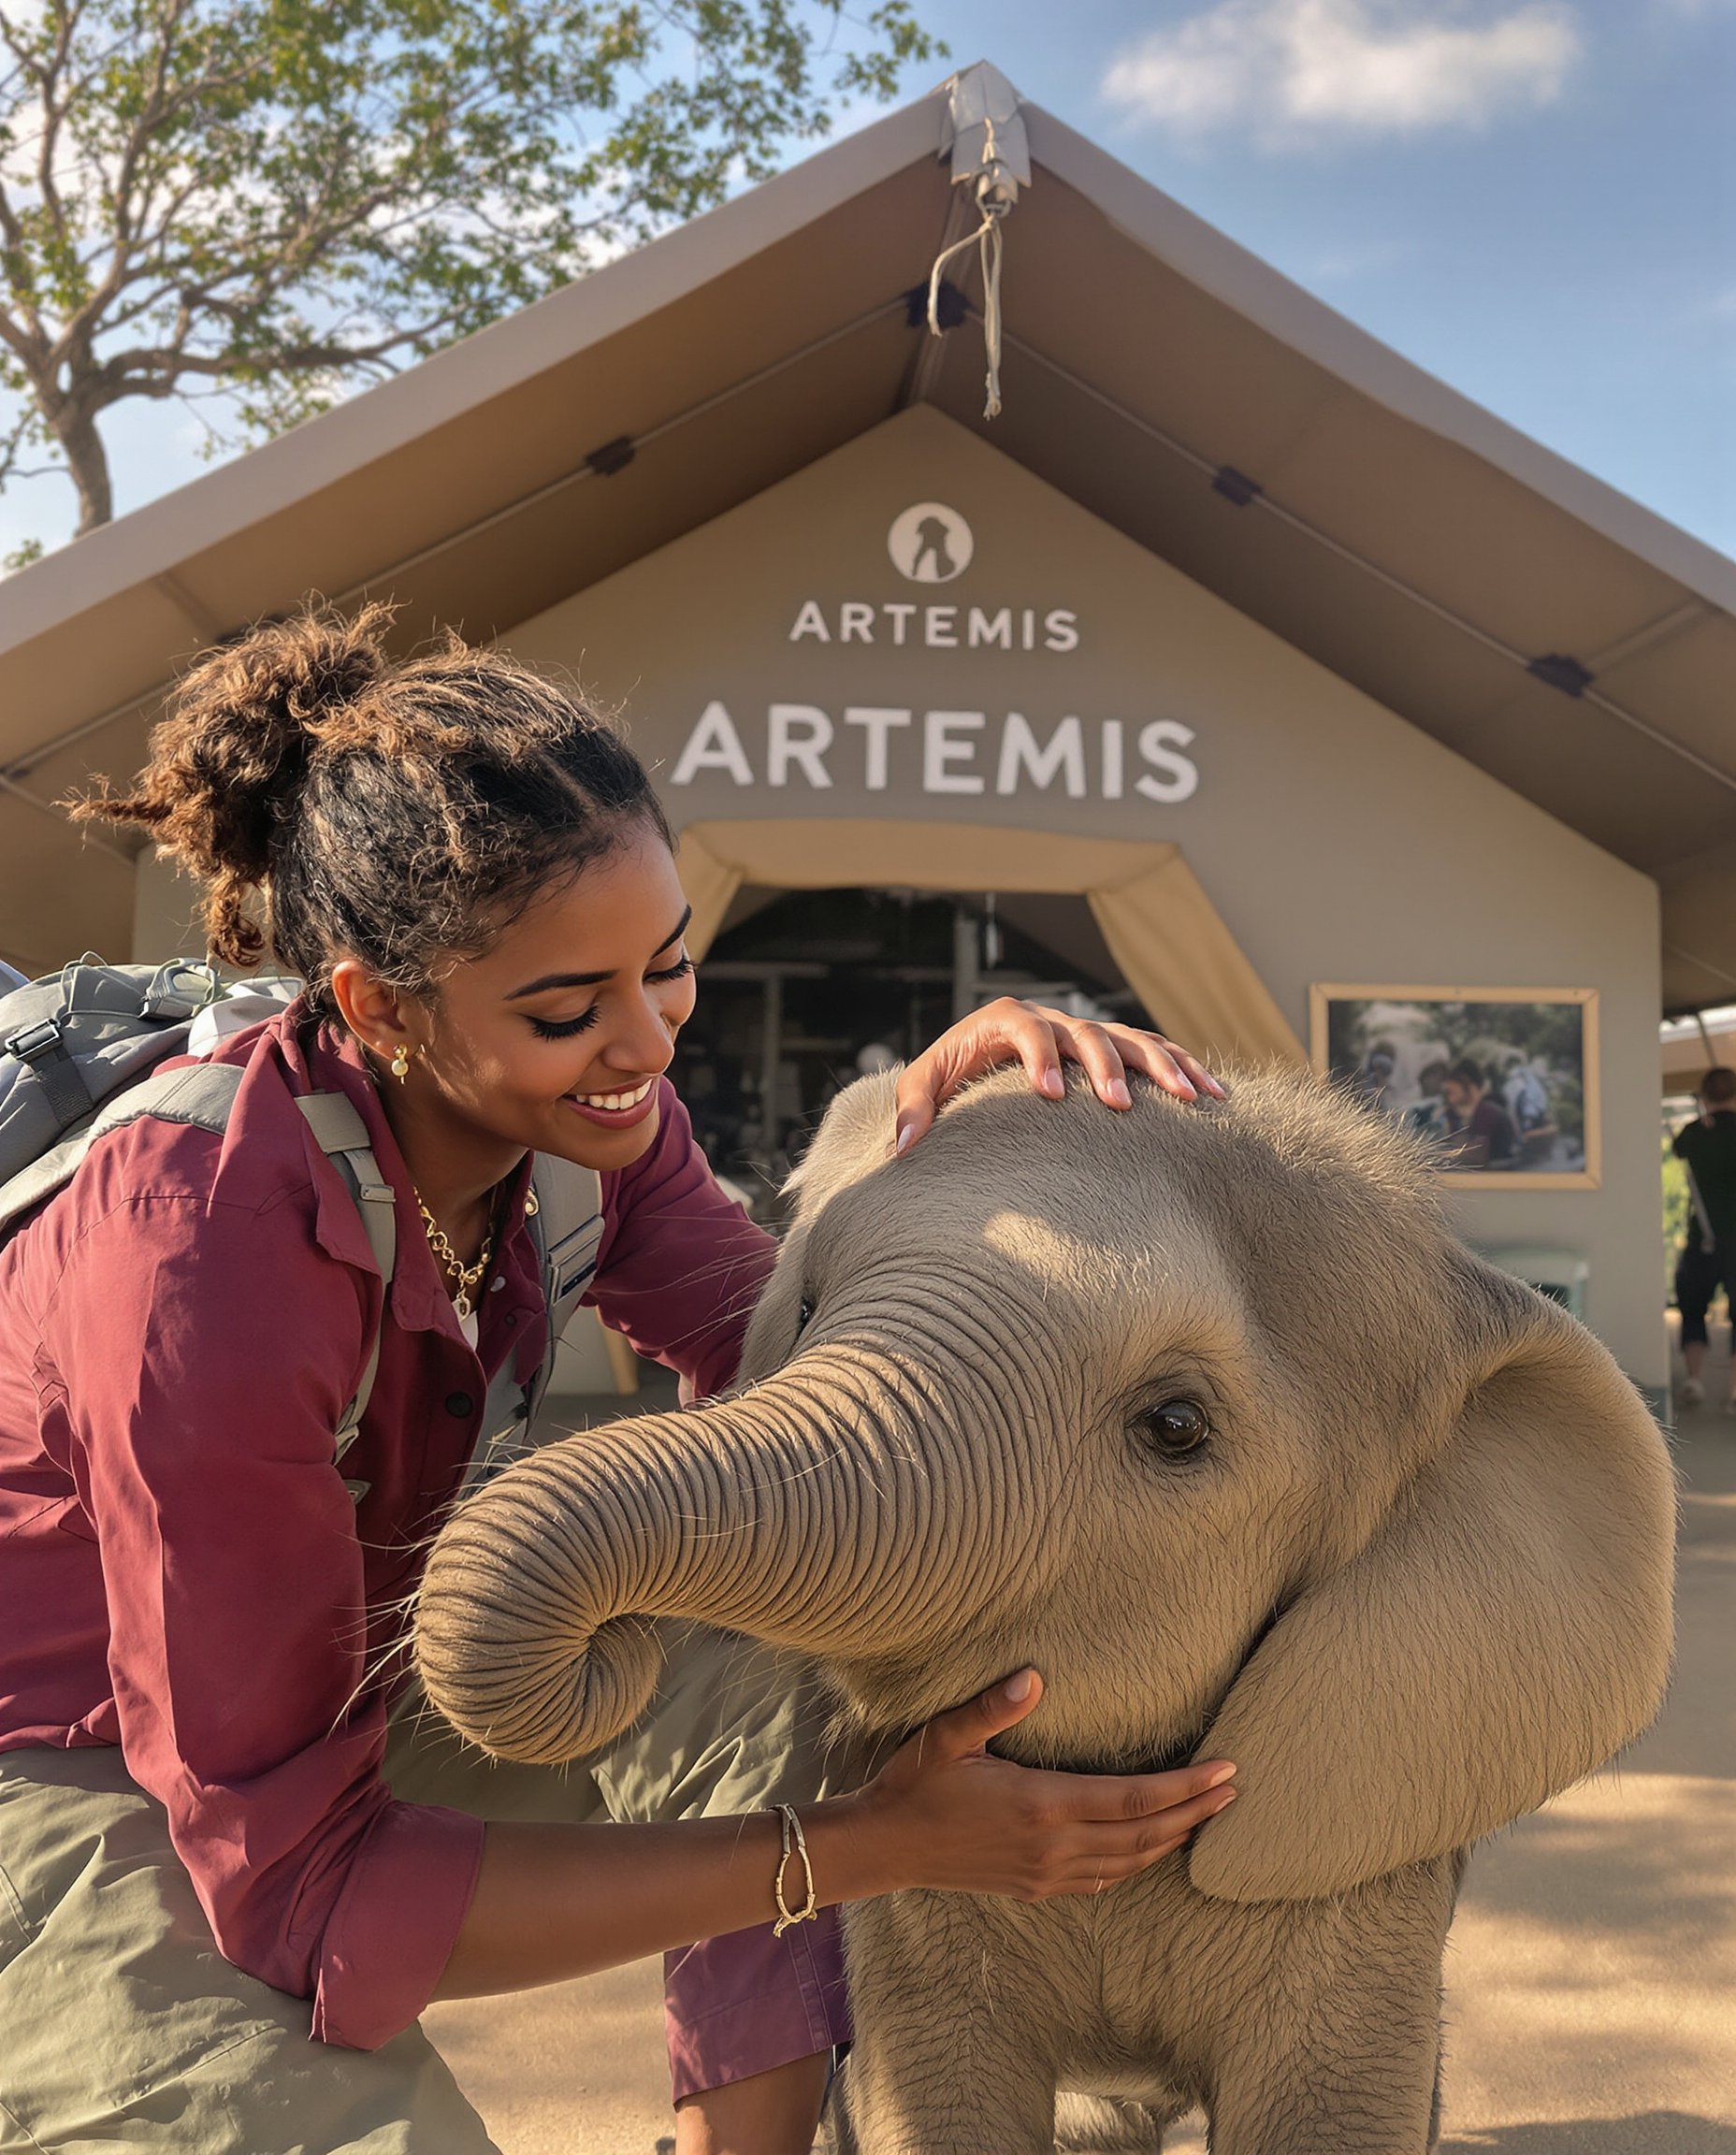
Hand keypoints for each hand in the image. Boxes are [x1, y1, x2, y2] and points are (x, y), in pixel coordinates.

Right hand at [846, 1670, 1236, 1900]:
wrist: (883, 1847)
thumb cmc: (914, 1783)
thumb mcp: (946, 1736)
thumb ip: (992, 1707)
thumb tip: (1035, 1677)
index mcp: (1041, 1804)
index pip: (1134, 1799)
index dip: (1185, 1787)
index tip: (1226, 1770)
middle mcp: (1053, 1846)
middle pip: (1145, 1833)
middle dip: (1195, 1812)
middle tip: (1235, 1791)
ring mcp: (1046, 1873)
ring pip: (1130, 1862)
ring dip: (1173, 1839)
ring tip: (1207, 1816)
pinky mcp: (1035, 1887)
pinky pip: (1103, 1880)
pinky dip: (1137, 1863)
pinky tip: (1149, 1849)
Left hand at [895, 996, 1226, 1155]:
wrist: (973, 1055)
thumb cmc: (949, 1074)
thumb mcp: (923, 1083)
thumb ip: (913, 1109)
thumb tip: (905, 1146)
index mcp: (1007, 1020)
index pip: (1028, 1031)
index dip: (1041, 1058)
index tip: (1052, 1096)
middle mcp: (1053, 1019)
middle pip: (1088, 1034)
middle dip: (1108, 1067)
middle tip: (1120, 1107)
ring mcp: (1087, 1032)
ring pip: (1134, 1040)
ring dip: (1165, 1067)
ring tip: (1194, 1099)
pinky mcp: (1111, 1048)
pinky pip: (1155, 1050)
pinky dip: (1185, 1068)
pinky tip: (1214, 1095)